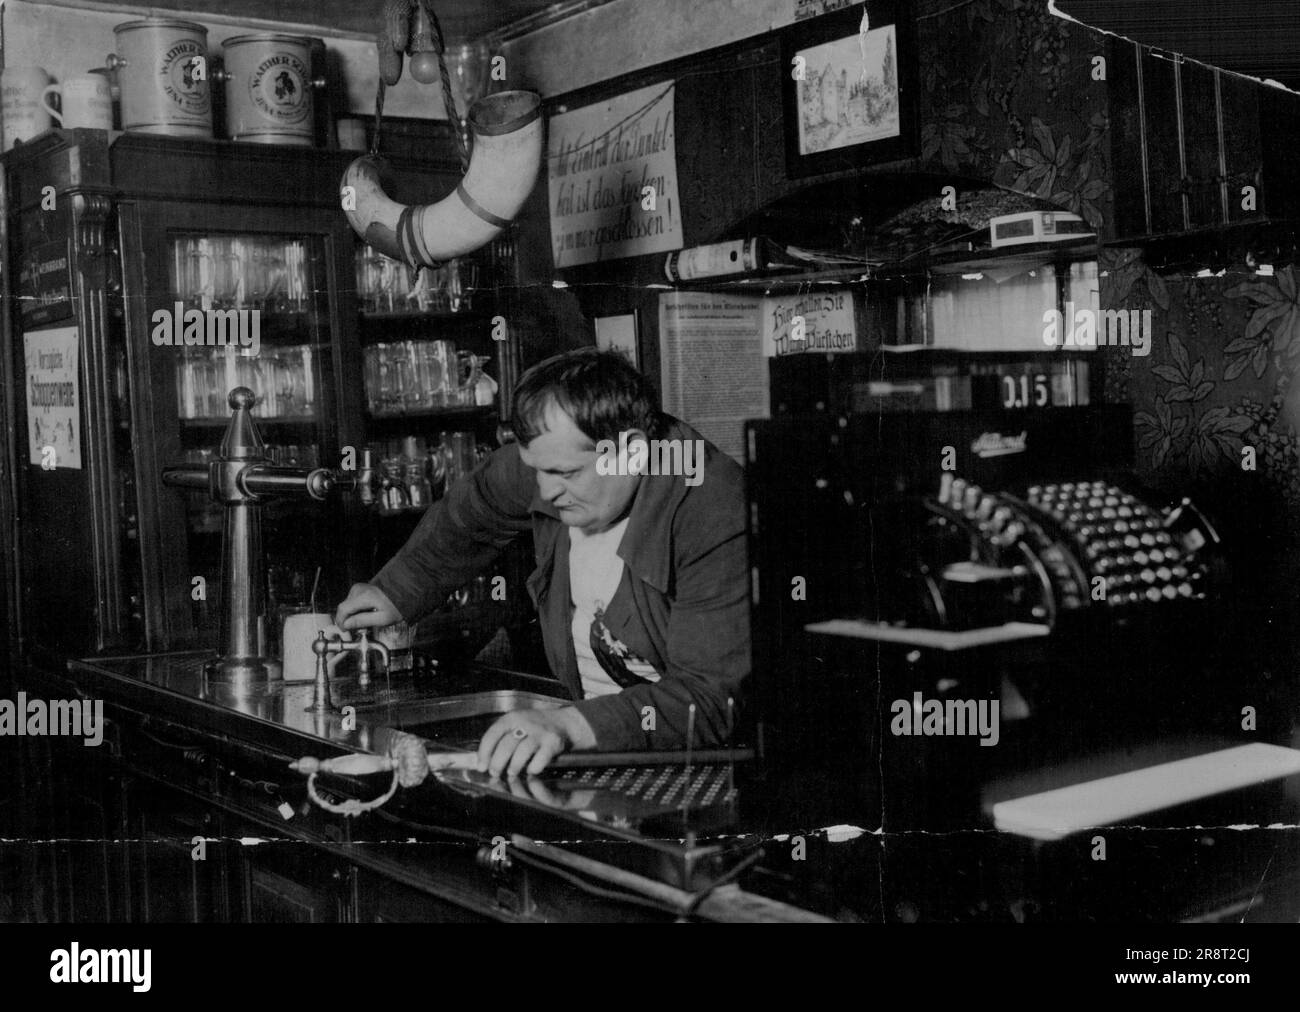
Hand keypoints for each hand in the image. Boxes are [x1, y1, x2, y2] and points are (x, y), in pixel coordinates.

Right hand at [334, 583, 401, 631]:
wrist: (404, 592)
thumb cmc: (396, 606)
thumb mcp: (382, 619)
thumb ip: (362, 621)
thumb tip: (346, 625)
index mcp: (364, 597)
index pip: (343, 610)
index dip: (341, 622)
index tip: (345, 630)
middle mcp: (359, 589)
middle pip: (344, 608)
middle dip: (348, 619)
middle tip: (360, 628)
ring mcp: (359, 587)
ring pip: (347, 605)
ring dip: (352, 614)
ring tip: (366, 619)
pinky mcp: (360, 588)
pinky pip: (352, 601)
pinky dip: (356, 609)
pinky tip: (366, 612)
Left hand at [477, 707, 595, 778]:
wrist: (562, 722)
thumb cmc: (534, 727)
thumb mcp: (515, 725)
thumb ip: (500, 739)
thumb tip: (482, 762)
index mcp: (511, 718)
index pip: (492, 735)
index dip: (484, 753)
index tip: (481, 766)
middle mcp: (525, 722)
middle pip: (506, 745)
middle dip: (497, 763)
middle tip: (494, 773)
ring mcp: (540, 732)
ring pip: (522, 752)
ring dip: (514, 766)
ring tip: (512, 772)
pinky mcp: (552, 742)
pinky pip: (540, 759)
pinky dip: (533, 768)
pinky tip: (531, 770)